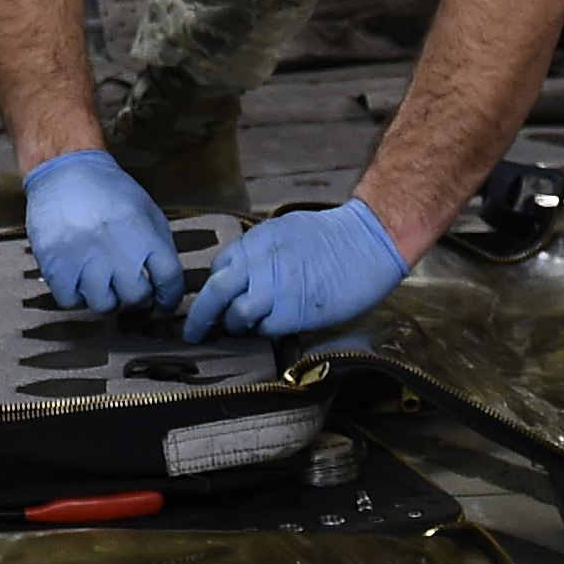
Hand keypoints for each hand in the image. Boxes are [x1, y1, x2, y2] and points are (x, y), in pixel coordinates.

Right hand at [22, 150, 184, 313]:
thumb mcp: (145, 209)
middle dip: (137, 297)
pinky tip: (80, 280)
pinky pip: (70, 301)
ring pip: (103, 305)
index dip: (170, 296)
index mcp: (142, 229)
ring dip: (106, 298)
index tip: (164, 302)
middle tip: (129, 287)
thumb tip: (167, 284)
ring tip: (103, 282)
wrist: (64, 169)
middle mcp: (113, 245)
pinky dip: (78, 296)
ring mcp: (82, 256)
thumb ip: (159, 245)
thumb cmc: (107, 191)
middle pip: (135, 297)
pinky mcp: (54, 263)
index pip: (168, 277)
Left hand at [182, 200, 410, 341]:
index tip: (213, 300)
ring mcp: (277, 287)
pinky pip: (265, 328)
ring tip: (241, 329)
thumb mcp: (286, 231)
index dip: (214, 286)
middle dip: (200, 315)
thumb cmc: (333, 238)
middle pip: (216, 291)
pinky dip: (262, 331)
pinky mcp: (295, 311)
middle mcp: (262, 261)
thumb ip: (260, 251)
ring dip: (234, 325)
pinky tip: (270, 328)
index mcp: (259, 239)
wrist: (369, 243)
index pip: (219, 267)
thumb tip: (241, 274)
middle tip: (194, 332)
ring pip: (236, 314)